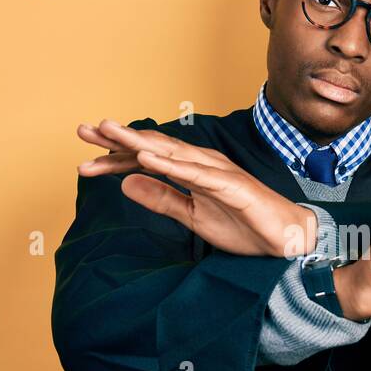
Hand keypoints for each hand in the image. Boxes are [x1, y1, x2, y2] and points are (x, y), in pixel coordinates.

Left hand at [75, 120, 317, 257]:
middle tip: (82, 131)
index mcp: (191, 171)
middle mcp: (201, 164)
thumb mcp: (193, 217)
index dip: (115, 159)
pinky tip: (146, 159)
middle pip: (153, 147)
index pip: (146, 160)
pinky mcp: (231, 186)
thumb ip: (162, 200)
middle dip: (117, 140)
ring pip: (171, 153)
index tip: (84, 163)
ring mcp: (217, 172)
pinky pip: (196, 174)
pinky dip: (170, 165)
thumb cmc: (244, 225)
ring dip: (139, 141)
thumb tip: (125, 184)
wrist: (287, 240)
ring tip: (108, 133)